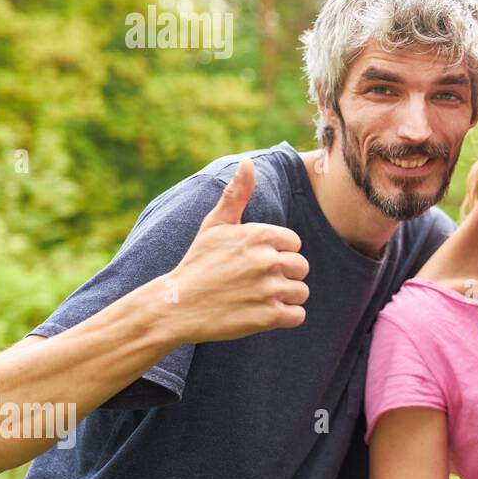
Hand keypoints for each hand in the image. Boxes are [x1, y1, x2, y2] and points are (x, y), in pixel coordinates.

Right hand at [166, 158, 308, 342]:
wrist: (176, 306)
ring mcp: (269, 289)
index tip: (253, 261)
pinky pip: (298, 315)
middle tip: (254, 282)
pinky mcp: (269, 316)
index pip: (294, 243)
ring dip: (284, 297)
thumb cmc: (198, 262)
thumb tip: (247, 161)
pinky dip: (285, 317)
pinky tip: (261, 313)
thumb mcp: (215, 224)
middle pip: (301, 267)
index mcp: (259, 235)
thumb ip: (237, 193)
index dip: (277, 253)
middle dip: (283, 275)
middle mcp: (267, 260)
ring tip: (256, 297)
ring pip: (301, 292)